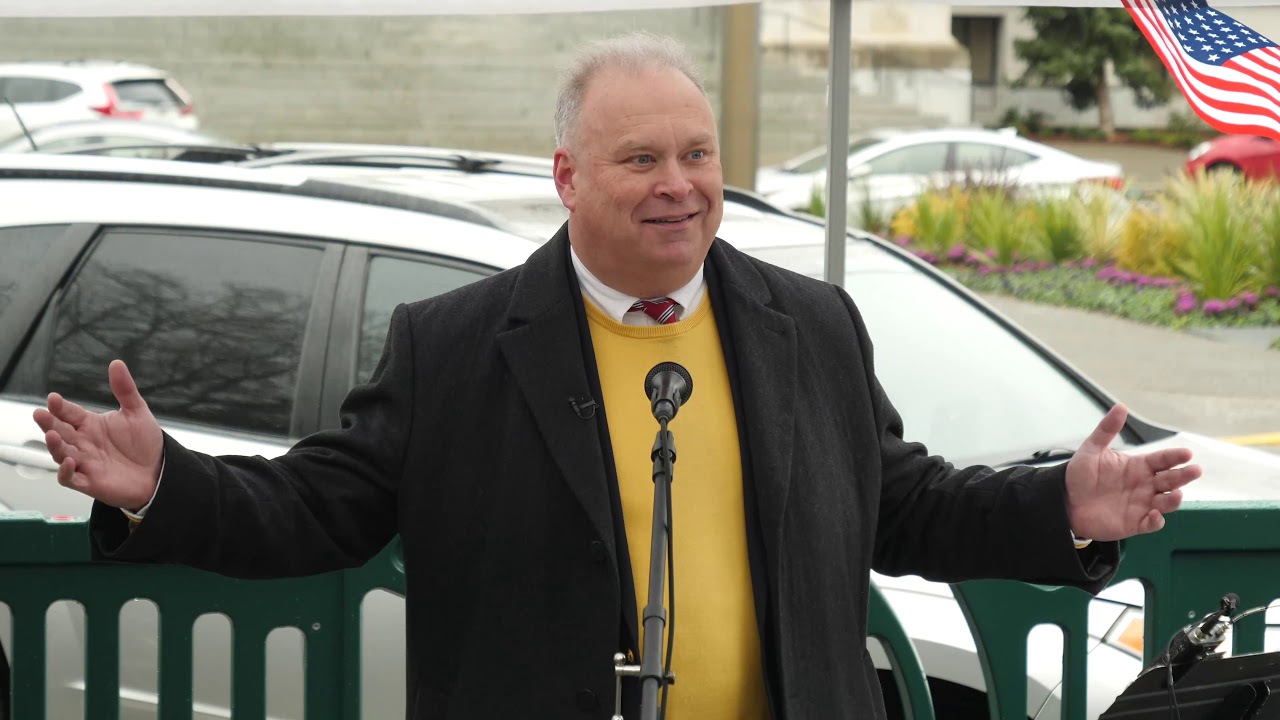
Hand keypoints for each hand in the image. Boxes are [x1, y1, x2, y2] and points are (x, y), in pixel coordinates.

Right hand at [32, 359, 163, 510]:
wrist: (160, 470)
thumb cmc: (145, 442)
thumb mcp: (136, 412)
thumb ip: (125, 389)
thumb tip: (116, 363)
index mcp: (90, 424)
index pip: (69, 413)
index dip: (61, 407)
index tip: (54, 398)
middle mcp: (83, 442)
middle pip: (60, 431)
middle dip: (49, 423)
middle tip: (41, 414)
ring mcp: (85, 462)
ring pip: (61, 453)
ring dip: (54, 445)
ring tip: (52, 434)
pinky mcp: (90, 482)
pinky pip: (70, 478)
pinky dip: (66, 472)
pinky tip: (69, 462)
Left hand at [1065, 403, 1202, 541]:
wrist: (1065, 501)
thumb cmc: (1080, 475)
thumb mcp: (1091, 450)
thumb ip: (1106, 430)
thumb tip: (1120, 406)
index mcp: (1139, 466)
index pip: (1162, 460)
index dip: (1175, 456)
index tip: (1186, 453)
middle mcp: (1145, 485)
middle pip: (1170, 480)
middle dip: (1184, 475)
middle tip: (1195, 470)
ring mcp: (1142, 504)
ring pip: (1165, 502)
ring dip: (1173, 500)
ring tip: (1177, 494)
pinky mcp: (1134, 523)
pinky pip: (1151, 523)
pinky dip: (1156, 520)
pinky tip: (1154, 515)